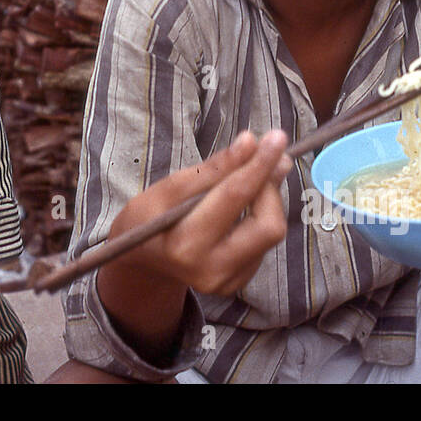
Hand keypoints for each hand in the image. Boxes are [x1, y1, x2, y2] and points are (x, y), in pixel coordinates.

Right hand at [105, 130, 292, 296]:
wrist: (143, 260)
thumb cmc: (150, 217)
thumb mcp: (168, 188)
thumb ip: (212, 169)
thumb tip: (251, 143)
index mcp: (186, 244)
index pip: (234, 197)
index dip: (259, 164)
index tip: (277, 137)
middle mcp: (211, 270)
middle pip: (267, 225)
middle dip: (270, 186)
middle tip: (268, 156)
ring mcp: (228, 282)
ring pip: (271, 233)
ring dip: (268, 198)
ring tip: (253, 178)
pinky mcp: (239, 283)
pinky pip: (264, 242)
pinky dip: (259, 215)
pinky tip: (243, 206)